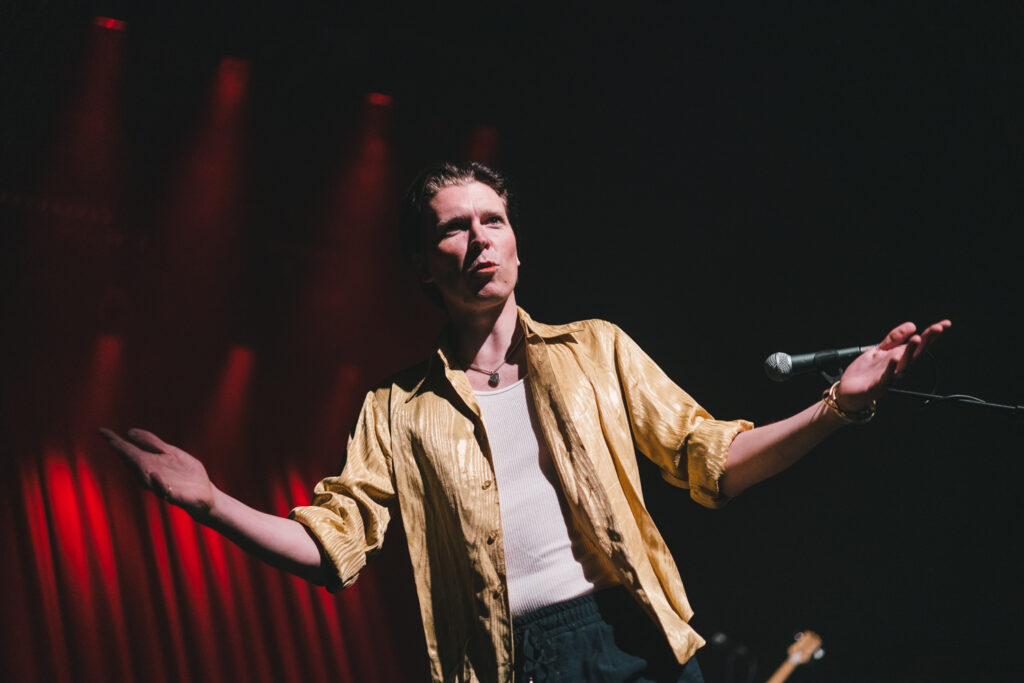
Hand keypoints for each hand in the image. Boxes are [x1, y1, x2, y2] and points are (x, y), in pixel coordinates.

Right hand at [99, 428, 215, 518]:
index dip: (116, 441)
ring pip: (145, 478)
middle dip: (123, 453)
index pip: (130, 451)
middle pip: (134, 463)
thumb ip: (152, 443)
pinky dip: (158, 483)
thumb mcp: (171, 453)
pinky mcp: (176, 496)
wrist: (205, 495)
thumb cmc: (185, 474)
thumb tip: (129, 431)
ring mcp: (162, 486)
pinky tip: (153, 474)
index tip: (101, 431)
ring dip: (137, 468)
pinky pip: (164, 491)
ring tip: (128, 455)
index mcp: (150, 463)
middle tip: (112, 441)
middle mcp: (151, 475)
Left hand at [836, 319, 951, 410]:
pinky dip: (890, 368)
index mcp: (900, 357)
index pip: (920, 345)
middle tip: (937, 328)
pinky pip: (885, 377)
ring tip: (917, 338)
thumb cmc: (867, 371)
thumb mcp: (880, 350)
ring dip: (911, 351)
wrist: (849, 390)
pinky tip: (894, 358)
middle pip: (916, 353)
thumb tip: (912, 325)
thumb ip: (894, 338)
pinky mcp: (877, 385)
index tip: (945, 324)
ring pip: (903, 364)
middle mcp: (898, 368)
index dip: (932, 335)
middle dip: (927, 341)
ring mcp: (889, 377)